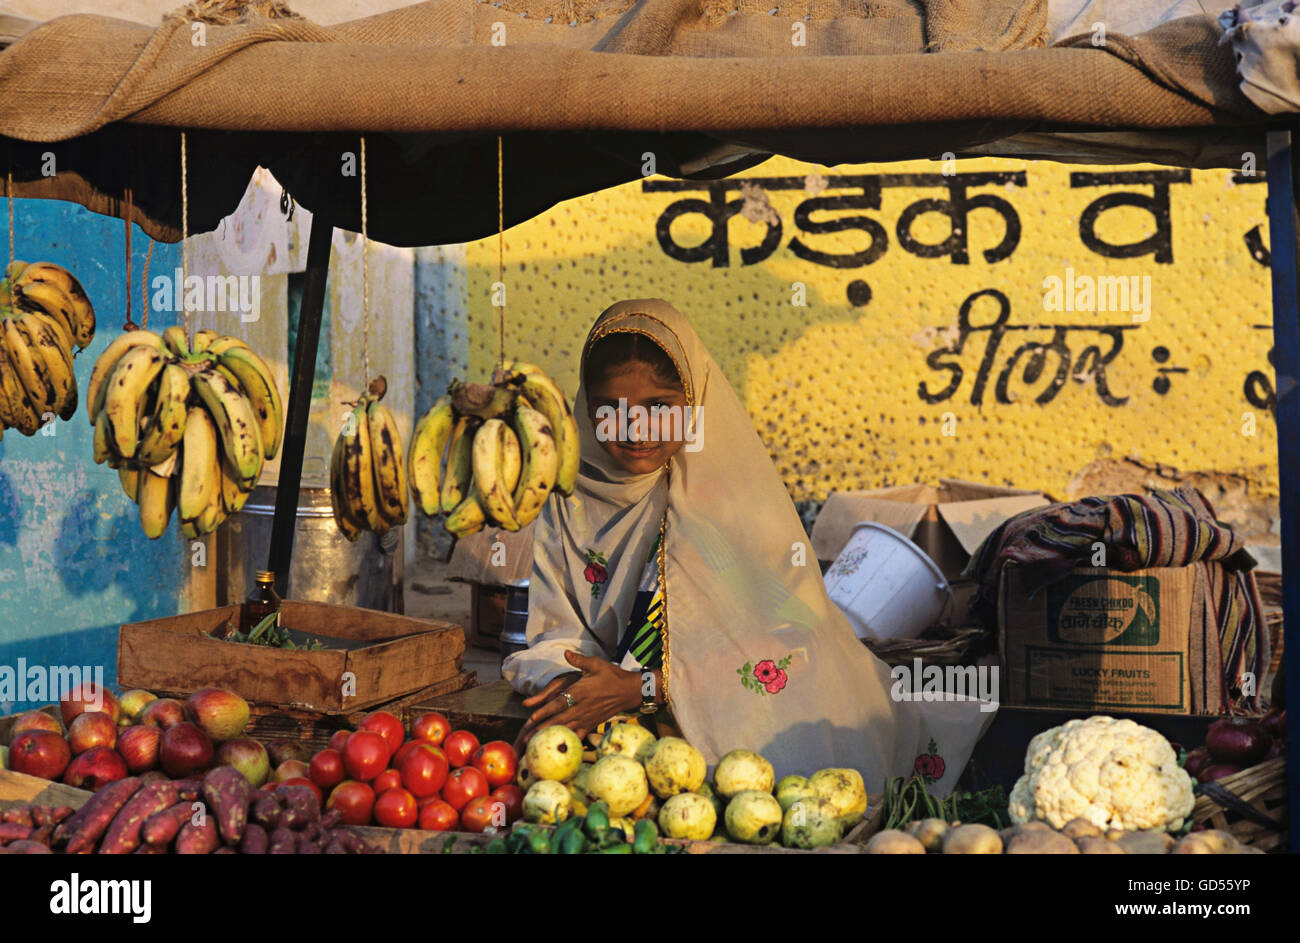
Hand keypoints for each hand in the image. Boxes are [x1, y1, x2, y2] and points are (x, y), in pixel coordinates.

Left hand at [513, 652, 640, 749]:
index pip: (559, 704)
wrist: (629, 690)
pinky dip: (567, 742)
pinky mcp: (592, 724)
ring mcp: (587, 718)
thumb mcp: (596, 664)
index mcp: (580, 692)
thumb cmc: (611, 675)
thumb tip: (566, 653)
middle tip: (525, 739)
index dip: (545, 711)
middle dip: (540, 730)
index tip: (532, 718)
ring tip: (535, 745)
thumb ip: (579, 660)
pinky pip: (578, 735)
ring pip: (565, 729)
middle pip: (558, 721)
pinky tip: (557, 749)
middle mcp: (581, 707)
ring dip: (549, 737)